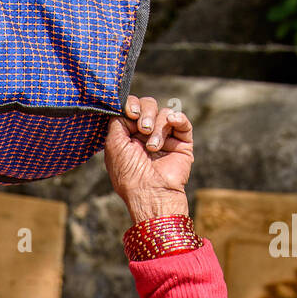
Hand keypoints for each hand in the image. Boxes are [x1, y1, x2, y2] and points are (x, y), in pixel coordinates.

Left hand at [104, 96, 193, 223]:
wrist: (150, 192)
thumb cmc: (128, 173)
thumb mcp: (114, 144)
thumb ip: (117, 121)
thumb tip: (125, 106)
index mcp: (129, 135)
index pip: (132, 108)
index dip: (131, 105)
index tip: (130, 112)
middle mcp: (147, 134)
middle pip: (149, 105)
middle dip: (145, 114)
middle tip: (143, 130)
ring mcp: (165, 138)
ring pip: (164, 113)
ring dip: (157, 127)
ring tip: (153, 147)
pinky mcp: (182, 142)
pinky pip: (182, 122)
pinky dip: (178, 118)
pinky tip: (173, 121)